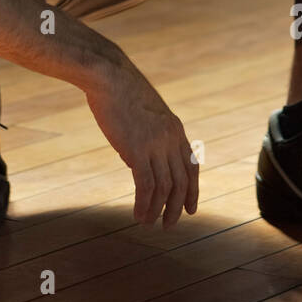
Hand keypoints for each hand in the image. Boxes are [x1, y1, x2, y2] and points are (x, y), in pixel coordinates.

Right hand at [86, 69, 197, 227]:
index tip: (189, 208)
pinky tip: (138, 214)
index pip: (191, 165)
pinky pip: (146, 186)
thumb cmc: (120, 90)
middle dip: (176, 207)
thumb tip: (137, 161)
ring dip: (158, 210)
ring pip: (164, 188)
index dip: (192, 190)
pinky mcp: (138, 150)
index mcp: (175, 128)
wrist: (109, 76)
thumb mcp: (143, 113)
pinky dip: (144, 204)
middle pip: (181, 181)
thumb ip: (148, 136)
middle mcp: (170, 139)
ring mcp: (156, 145)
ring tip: (149, 224)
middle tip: (170, 225)